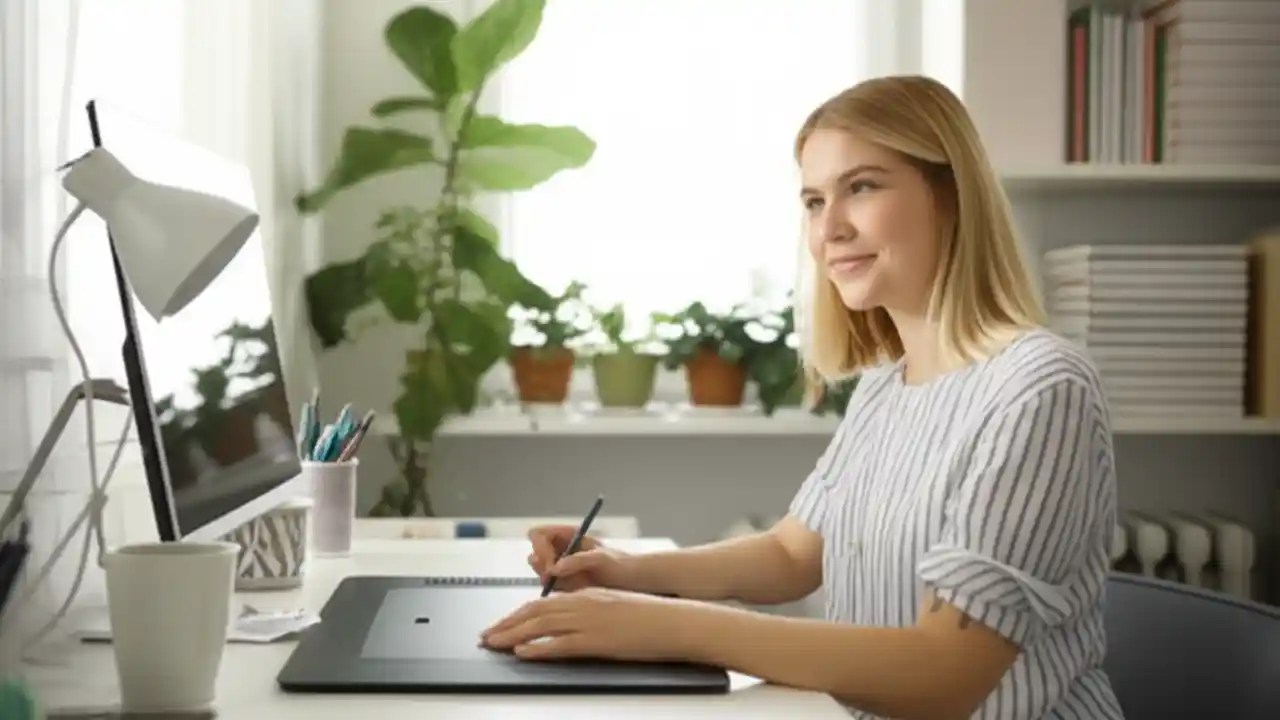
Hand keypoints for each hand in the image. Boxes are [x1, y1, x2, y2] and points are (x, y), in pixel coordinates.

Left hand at [480, 587, 705, 661]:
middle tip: (487, 635)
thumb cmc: (650, 618)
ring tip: (493, 643)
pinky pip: (559, 644)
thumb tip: (570, 624)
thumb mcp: (614, 608)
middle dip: (506, 624)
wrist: (674, 621)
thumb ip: (590, 612)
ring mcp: (588, 621)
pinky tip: (522, 652)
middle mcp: (583, 604)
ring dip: (512, 635)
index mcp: (587, 596)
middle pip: (534, 612)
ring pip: (540, 626)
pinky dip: (537, 648)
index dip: (517, 615)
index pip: (542, 604)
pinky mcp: (596, 640)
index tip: (501, 624)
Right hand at [527, 524, 635, 591]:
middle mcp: (562, 549)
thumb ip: (577, 561)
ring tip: (567, 584)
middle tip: (553, 577)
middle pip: (536, 553)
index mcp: (569, 535)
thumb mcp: (601, 559)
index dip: (540, 547)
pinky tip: (572, 591)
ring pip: (541, 571)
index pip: (539, 534)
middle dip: (542, 566)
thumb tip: (554, 569)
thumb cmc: (620, 564)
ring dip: (548, 579)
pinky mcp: (566, 584)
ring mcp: (563, 567)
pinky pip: (551, 586)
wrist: (635, 582)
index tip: (551, 563)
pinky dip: (556, 590)